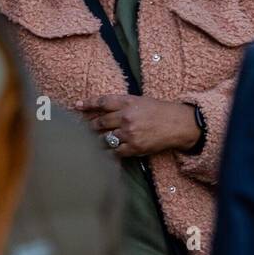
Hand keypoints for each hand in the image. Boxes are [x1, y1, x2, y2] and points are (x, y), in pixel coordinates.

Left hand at [77, 95, 199, 157]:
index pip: (102, 102)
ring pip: (105, 138)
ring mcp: (129, 133)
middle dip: (88, 126)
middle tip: (77, 128)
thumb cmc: (159, 111)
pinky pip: (115, 151)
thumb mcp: (139, 101)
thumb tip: (101, 110)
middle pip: (100, 122)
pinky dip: (107, 152)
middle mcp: (126, 117)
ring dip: (95, 140)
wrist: (177, 124)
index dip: (87, 104)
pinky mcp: (134, 147)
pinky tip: (100, 153)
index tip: (76, 106)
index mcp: (127, 102)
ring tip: (86, 142)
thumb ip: (121, 104)